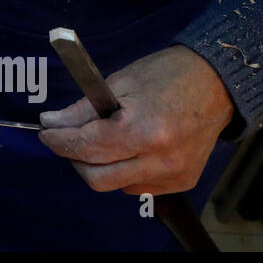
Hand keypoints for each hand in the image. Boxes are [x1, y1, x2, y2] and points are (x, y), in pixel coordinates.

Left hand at [38, 46, 234, 195]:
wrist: (217, 84)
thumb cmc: (167, 75)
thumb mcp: (119, 82)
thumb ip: (84, 109)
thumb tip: (52, 123)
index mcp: (145, 130)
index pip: (87, 147)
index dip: (59, 141)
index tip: (46, 132)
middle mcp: (161, 160)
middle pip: (98, 178)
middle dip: (75, 159)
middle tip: (68, 139)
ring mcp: (174, 175)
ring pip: (116, 186)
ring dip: (98, 166)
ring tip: (100, 140)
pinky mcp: (182, 182)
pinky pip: (138, 186)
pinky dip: (122, 171)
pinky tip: (127, 148)